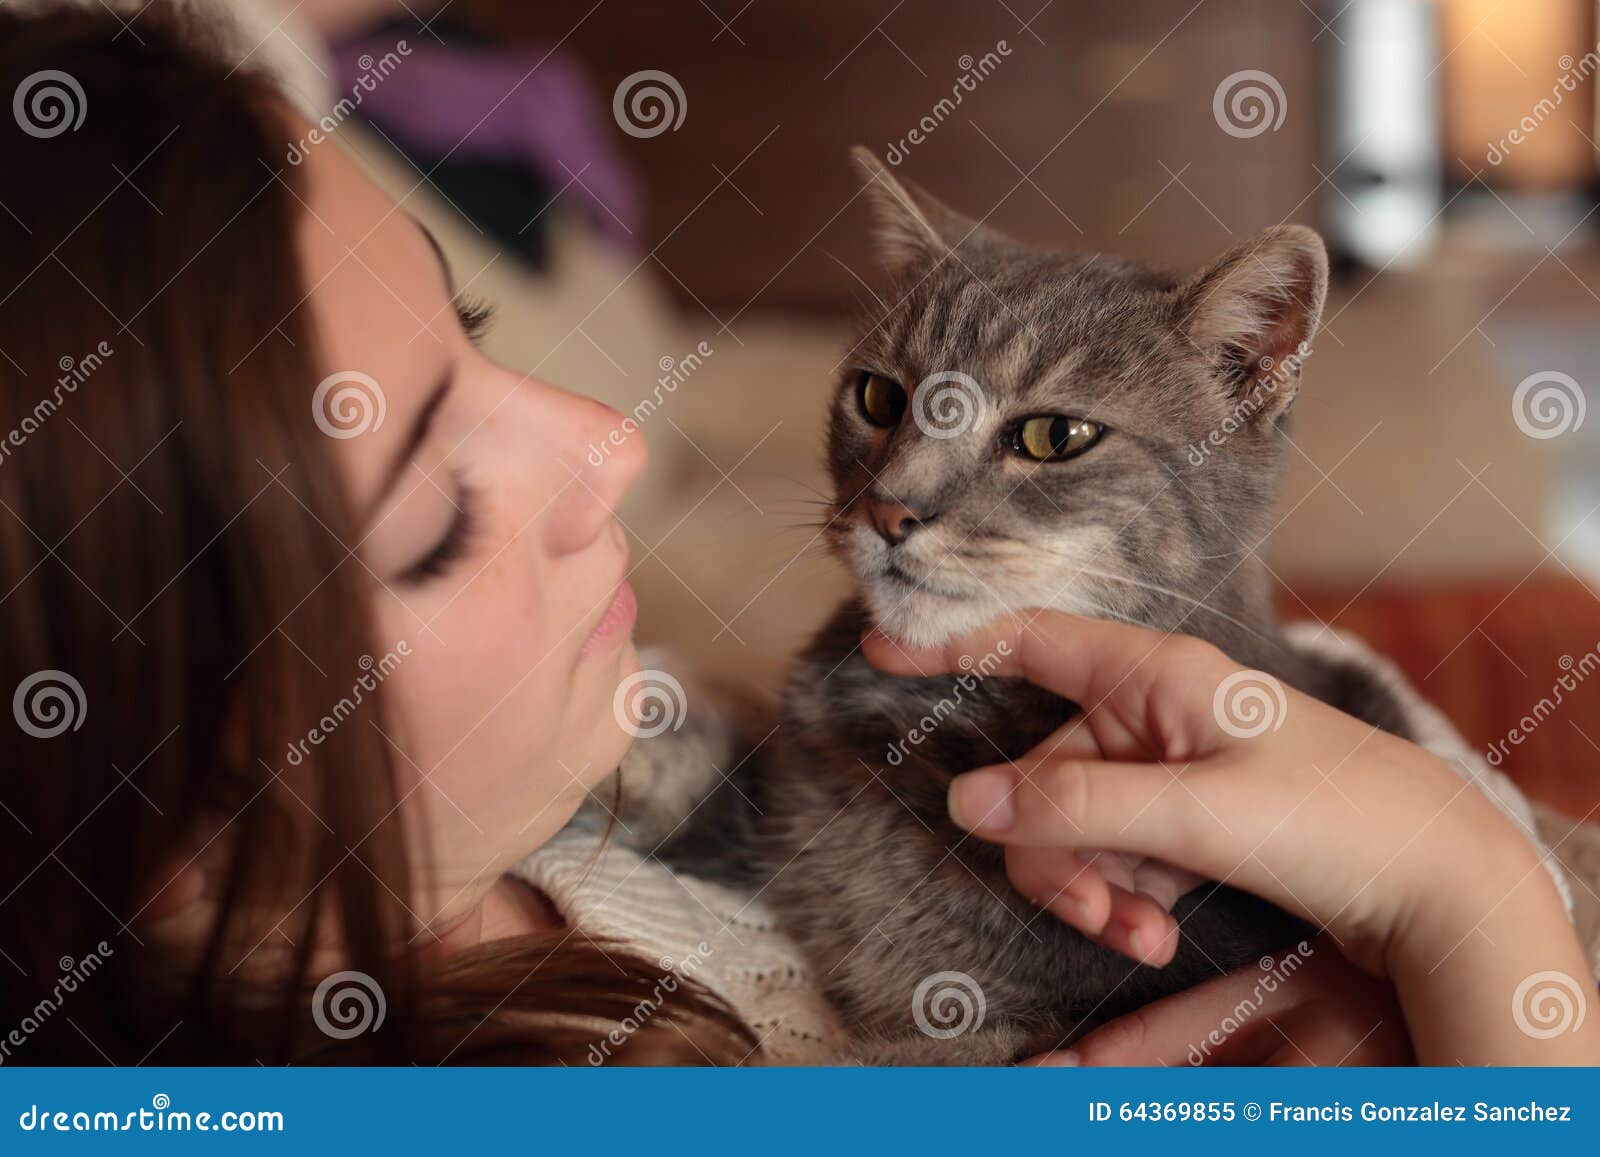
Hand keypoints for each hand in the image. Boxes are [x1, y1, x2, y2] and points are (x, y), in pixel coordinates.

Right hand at [863, 611, 1599, 1063]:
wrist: (1436, 883)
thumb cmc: (1336, 819)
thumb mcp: (1200, 814)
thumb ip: (1081, 807)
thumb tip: (969, 803)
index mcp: (1158, 677)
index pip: (1033, 640)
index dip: (955, 642)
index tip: (882, 648)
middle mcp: (1154, 713)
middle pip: (1042, 772)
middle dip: (1051, 850)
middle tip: (1092, 910)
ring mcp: (1167, 768)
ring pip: (1072, 824)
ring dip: (1089, 884)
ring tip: (1140, 932)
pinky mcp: (1184, 819)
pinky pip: (1114, 852)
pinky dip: (1120, 894)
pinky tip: (1155, 928)